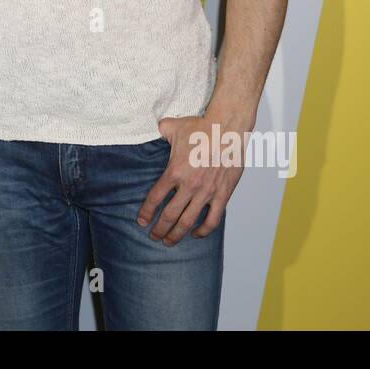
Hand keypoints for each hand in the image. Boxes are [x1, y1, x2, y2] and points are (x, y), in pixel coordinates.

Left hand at [136, 113, 245, 245]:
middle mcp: (189, 185)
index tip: (142, 222)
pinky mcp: (222, 195)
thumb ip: (159, 131)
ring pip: (188, 222)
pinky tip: (196, 234)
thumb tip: (152, 128)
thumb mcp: (172, 126)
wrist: (227, 129)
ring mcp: (206, 192)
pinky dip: (203, 231)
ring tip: (169, 241)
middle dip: (159, 230)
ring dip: (176, 235)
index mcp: (174, 172)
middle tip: (153, 237)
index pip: (155, 199)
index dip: (146, 213)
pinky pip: (213, 220)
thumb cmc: (201, 127)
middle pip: (169, 216)